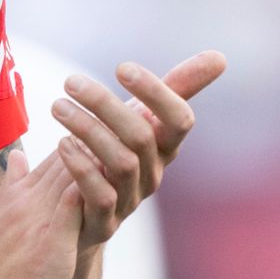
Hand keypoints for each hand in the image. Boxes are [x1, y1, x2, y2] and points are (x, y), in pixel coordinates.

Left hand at [49, 50, 225, 252]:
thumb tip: (221, 57)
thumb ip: (175, 88)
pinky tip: (61, 142)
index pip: (180, 119)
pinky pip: (101, 195)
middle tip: (71, 81)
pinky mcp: (104, 221)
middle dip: (105, 104)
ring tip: (58, 106)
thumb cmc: (115, 152)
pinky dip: (81, 167)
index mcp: (165, 146)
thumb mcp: (141, 118)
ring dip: (86, 129)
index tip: (122, 67)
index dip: (157, 93)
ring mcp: (131, 199)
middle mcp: (154, 173)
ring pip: (120, 163)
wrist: (81, 215)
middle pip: (141, 137)